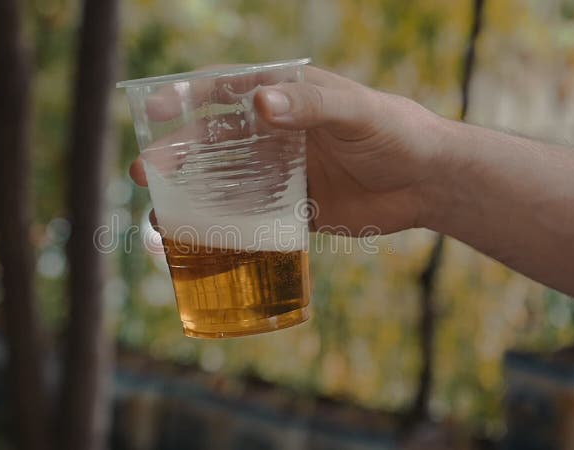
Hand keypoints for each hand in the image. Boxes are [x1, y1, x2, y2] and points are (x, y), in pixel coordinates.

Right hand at [129, 66, 447, 235]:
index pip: (226, 89)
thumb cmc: (396, 132)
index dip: (186, 95)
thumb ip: (311, 105)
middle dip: (176, 154)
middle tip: (144, 171)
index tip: (155, 108)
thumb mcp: (356, 111)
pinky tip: (197, 241)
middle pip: (212, 141)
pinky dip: (222, 228)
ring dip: (189, 196)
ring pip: (223, 182)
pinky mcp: (292, 208)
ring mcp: (280, 173)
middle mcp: (274, 134)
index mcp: (285, 97)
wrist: (428, 182)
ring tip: (158, 216)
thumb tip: (259, 103)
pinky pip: (249, 218)